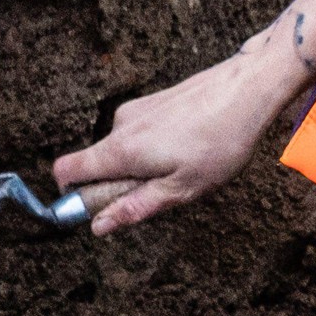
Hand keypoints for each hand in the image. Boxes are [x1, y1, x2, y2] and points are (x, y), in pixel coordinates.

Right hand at [54, 46, 300, 233]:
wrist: (248, 90)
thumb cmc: (220, 142)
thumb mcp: (181, 188)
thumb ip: (136, 206)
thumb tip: (99, 225)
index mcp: (121, 150)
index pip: (66, 170)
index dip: (72, 195)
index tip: (100, 208)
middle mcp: (120, 125)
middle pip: (96, 163)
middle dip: (121, 184)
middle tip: (166, 188)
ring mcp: (136, 110)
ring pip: (123, 151)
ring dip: (144, 167)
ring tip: (187, 166)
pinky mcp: (152, 102)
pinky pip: (140, 135)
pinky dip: (156, 149)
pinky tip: (191, 148)